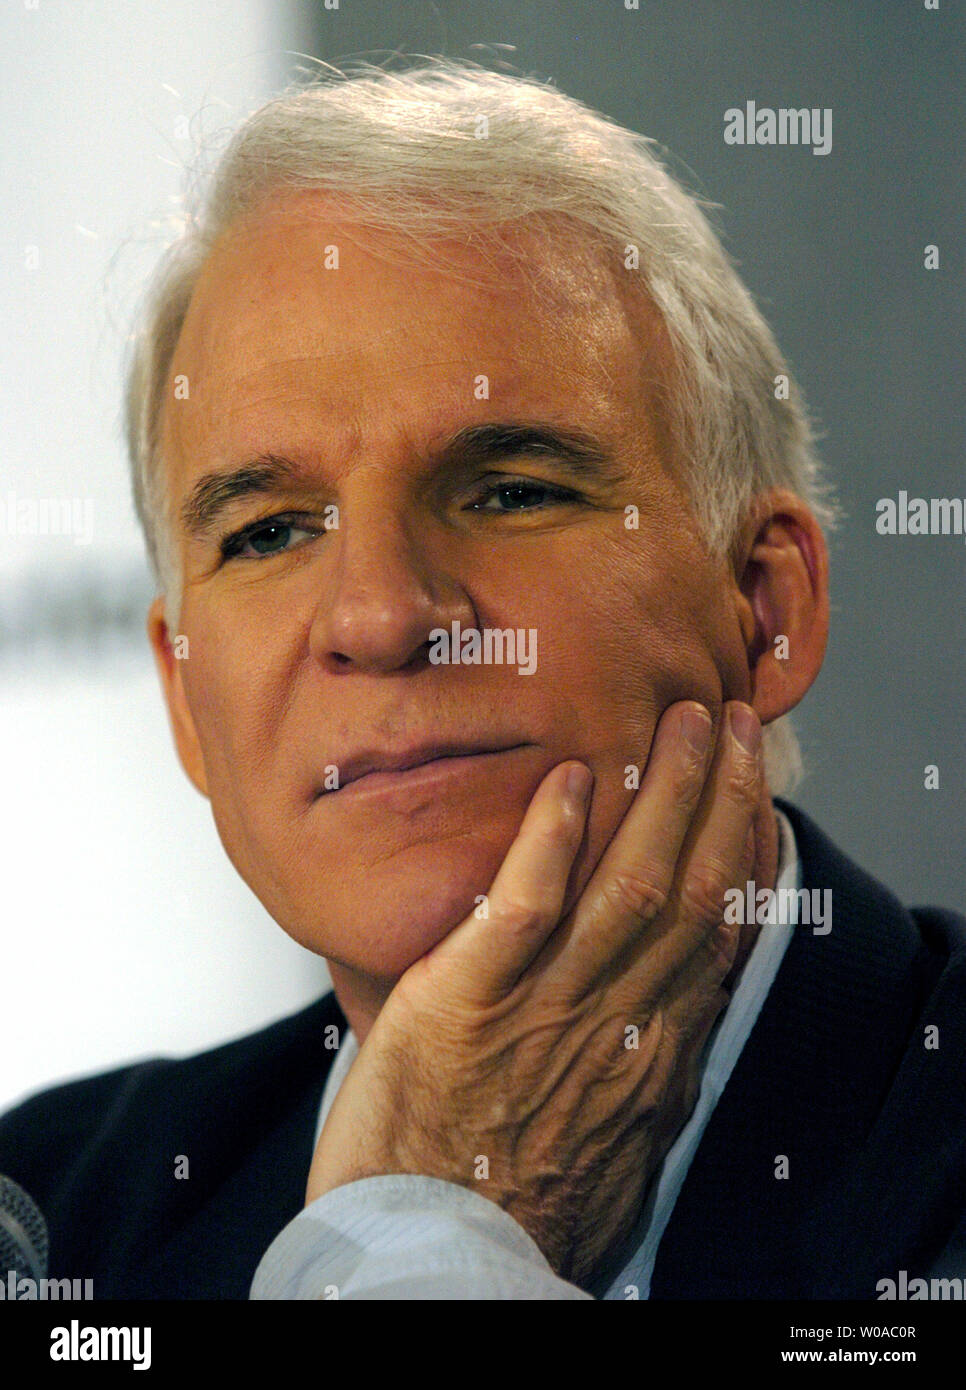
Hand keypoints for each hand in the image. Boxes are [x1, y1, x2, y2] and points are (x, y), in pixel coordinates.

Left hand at [306, 700, 762, 1286]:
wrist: (439, 1263)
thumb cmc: (516, 1204)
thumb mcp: (618, 1145)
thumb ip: (646, 1067)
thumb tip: (673, 1018)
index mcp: (653, 1052)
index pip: (718, 930)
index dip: (744, 851)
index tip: (753, 789)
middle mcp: (617, 1022)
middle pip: (690, 888)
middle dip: (718, 796)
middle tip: (724, 719)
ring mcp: (542, 1008)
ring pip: (625, 883)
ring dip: (660, 793)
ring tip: (676, 720)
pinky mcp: (463, 1003)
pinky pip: (520, 908)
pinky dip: (549, 840)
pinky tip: (569, 779)